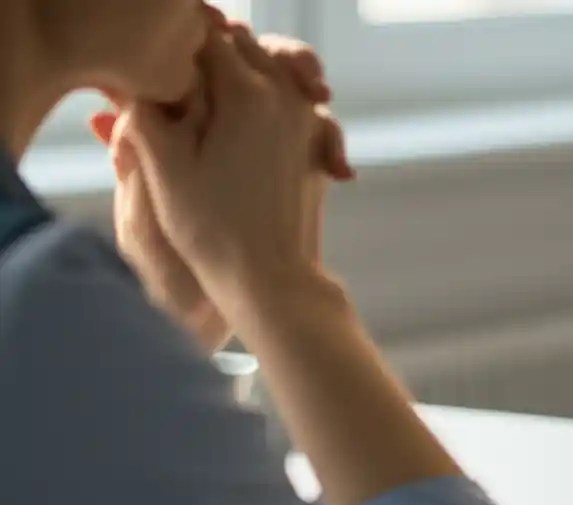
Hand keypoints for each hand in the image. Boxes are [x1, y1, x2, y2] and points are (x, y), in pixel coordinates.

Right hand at [90, 16, 352, 351]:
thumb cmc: (212, 231)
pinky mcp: (317, 143)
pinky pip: (298, 100)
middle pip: (243, 48)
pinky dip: (275, 100)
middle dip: (211, 61)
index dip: (178, 54)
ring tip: (210, 105)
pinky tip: (246, 123)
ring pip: (275, 68)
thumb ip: (146, 113)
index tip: (162, 81)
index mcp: (246, 92)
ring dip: (243, 76)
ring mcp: (309, 119)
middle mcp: (286, 96)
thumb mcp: (162, 169)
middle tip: (182, 91)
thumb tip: (137, 88)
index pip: (205, 39)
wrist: (273, 280)